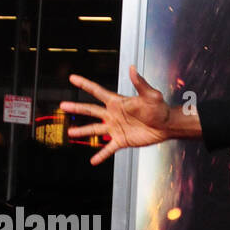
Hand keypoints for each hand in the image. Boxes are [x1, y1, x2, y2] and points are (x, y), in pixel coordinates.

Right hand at [60, 66, 178, 165]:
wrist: (166, 126)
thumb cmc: (159, 108)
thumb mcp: (150, 95)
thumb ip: (140, 83)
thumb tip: (132, 69)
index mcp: (117, 102)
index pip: (97, 91)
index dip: (85, 84)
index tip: (72, 78)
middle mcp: (113, 114)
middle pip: (90, 110)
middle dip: (76, 107)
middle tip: (63, 105)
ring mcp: (116, 128)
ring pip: (95, 130)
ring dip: (82, 131)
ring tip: (70, 133)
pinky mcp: (122, 140)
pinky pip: (108, 148)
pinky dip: (101, 155)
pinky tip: (93, 161)